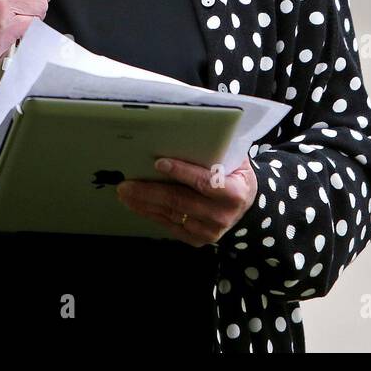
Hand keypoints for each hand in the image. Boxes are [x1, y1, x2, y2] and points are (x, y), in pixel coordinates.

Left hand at [116, 156, 258, 246]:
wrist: (246, 207)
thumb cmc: (235, 176)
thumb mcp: (235, 160)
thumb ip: (217, 150)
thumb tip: (187, 131)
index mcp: (234, 192)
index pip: (205, 182)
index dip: (182, 172)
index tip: (158, 163)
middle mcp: (221, 215)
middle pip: (180, 201)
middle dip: (150, 191)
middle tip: (126, 184)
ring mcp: (209, 231)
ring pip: (171, 214)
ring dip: (144, 204)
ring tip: (125, 193)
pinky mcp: (198, 240)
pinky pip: (170, 226)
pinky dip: (151, 214)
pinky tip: (136, 204)